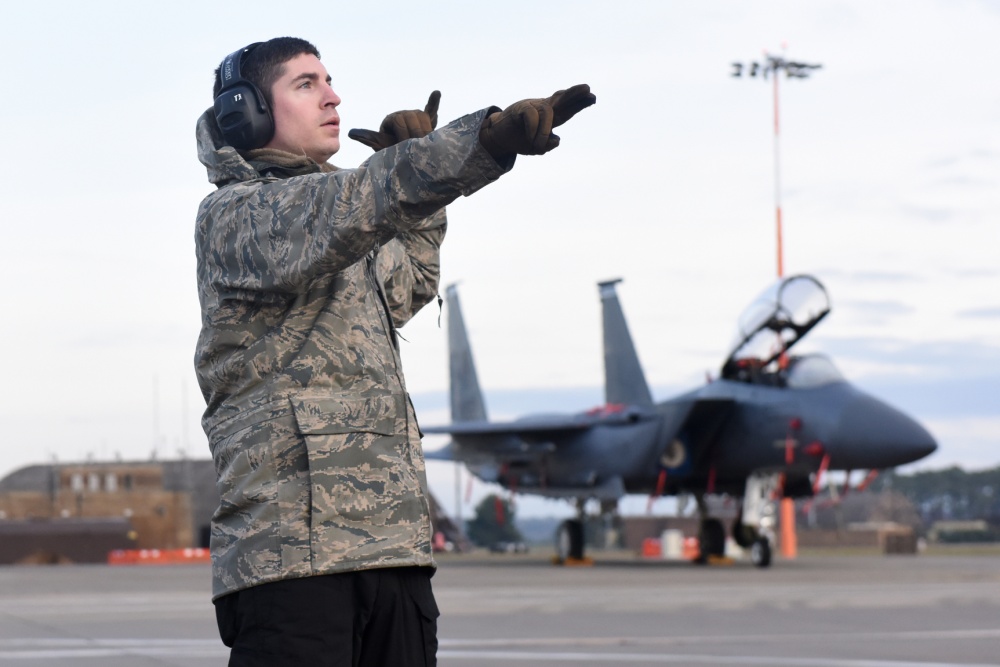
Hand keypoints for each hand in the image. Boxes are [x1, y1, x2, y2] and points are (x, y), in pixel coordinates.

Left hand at [348, 91, 440, 151]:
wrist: (405, 155)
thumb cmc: (392, 151)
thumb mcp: (381, 145)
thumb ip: (368, 138)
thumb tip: (349, 133)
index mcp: (393, 119)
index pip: (399, 121)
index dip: (403, 133)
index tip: (405, 143)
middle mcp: (404, 114)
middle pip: (412, 118)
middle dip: (415, 133)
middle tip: (416, 145)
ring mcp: (416, 115)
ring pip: (423, 118)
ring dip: (425, 130)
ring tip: (424, 141)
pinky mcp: (427, 119)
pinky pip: (431, 109)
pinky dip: (434, 103)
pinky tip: (436, 93)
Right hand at [478, 84, 595, 157]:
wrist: (499, 138)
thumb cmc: (520, 140)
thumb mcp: (537, 148)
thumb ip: (547, 145)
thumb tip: (557, 139)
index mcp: (551, 117)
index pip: (568, 108)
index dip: (579, 103)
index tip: (593, 98)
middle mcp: (544, 108)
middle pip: (562, 98)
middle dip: (574, 94)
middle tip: (587, 89)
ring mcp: (532, 105)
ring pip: (547, 111)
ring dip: (544, 130)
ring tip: (538, 145)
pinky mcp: (521, 107)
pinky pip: (532, 116)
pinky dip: (532, 129)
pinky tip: (529, 138)